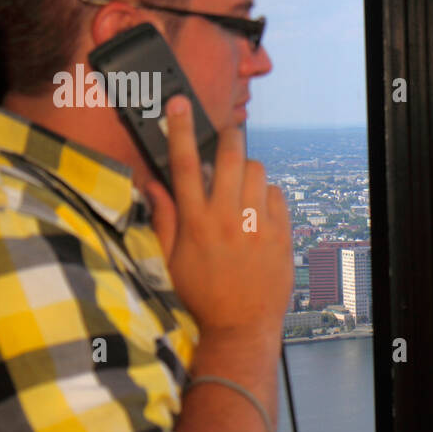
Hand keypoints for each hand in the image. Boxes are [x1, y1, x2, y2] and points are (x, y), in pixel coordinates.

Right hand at [145, 96, 292, 342]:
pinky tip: (258, 210)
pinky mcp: (281, 235)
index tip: (179, 104)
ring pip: (257, 171)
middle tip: (228, 135)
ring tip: (241, 185)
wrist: (241, 327)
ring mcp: (257, 226)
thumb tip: (151, 184)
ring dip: (247, 170)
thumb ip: (162, 218)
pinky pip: (277, 195)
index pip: (183, 164)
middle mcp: (226, 219)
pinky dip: (267, 195)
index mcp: (195, 222)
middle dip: (229, 137)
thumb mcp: (170, 260)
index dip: (180, 129)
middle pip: (230, 157)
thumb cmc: (201, 295)